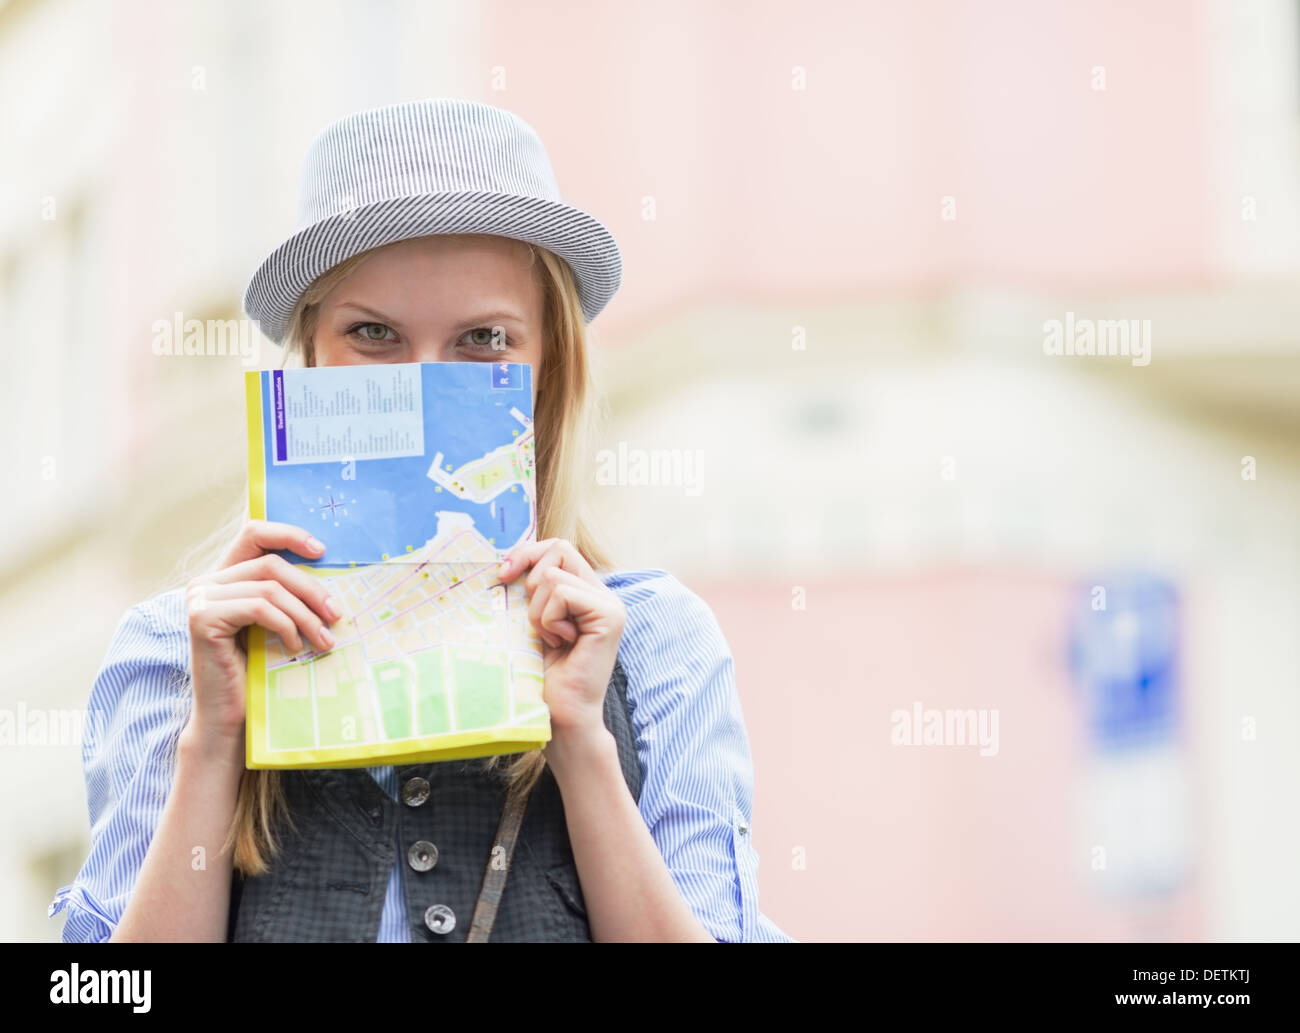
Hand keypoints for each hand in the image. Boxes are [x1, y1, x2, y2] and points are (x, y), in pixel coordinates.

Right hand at [185, 519, 340, 745]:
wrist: (229, 719)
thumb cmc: (257, 672)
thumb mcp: (276, 624)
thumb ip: (287, 595)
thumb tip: (330, 571)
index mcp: (224, 577)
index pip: (255, 533)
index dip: (289, 534)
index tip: (322, 551)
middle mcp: (206, 582)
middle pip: (270, 563)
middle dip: (311, 588)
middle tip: (337, 614)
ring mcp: (200, 598)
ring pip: (269, 587)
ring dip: (305, 614)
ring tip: (325, 639)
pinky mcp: (202, 618)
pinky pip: (260, 608)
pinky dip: (286, 626)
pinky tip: (296, 647)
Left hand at [496, 538, 625, 738]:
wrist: (560, 716)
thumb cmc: (542, 674)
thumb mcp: (530, 621)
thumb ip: (531, 590)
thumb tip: (505, 560)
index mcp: (586, 592)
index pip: (557, 548)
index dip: (526, 554)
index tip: (502, 575)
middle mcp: (603, 594)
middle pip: (559, 549)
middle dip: (530, 577)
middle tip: (533, 619)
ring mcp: (610, 604)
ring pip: (553, 576)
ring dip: (537, 612)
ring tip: (551, 639)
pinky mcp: (609, 616)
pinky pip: (562, 594)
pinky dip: (548, 621)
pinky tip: (562, 644)